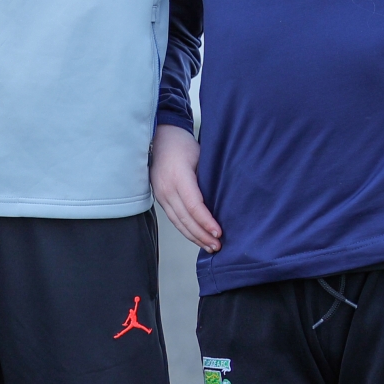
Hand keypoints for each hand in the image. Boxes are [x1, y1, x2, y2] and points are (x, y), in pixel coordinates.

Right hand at [152, 123, 221, 252]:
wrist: (160, 138)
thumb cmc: (182, 145)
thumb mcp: (200, 157)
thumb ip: (208, 179)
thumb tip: (224, 200)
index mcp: (178, 177)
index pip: (193, 205)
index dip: (206, 221)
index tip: (219, 232)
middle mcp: (166, 189)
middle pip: (185, 218)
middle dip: (202, 235)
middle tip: (218, 246)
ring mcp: (160, 195)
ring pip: (178, 222)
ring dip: (194, 236)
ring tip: (209, 246)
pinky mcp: (159, 198)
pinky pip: (173, 218)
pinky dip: (185, 229)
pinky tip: (196, 237)